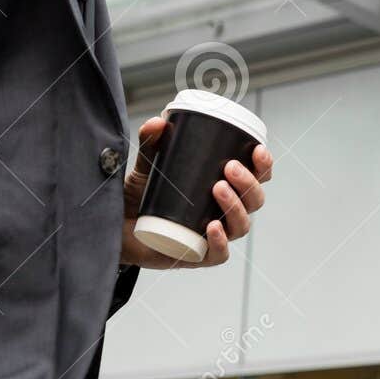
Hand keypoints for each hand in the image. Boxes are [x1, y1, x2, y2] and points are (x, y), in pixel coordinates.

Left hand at [120, 116, 272, 268]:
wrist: (115, 228)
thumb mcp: (147, 165)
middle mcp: (224, 212)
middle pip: (254, 201)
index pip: (256, 178)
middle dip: (249, 183)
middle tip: (229, 167)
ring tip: (218, 188)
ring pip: (241, 226)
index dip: (264, 166)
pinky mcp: (196, 257)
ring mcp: (213, 236)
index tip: (258, 150)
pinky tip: (213, 227)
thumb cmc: (141, 195)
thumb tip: (157, 121)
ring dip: (236, 206)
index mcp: (223, 188)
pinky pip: (219, 255)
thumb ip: (151, 142)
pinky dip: (220, 241)